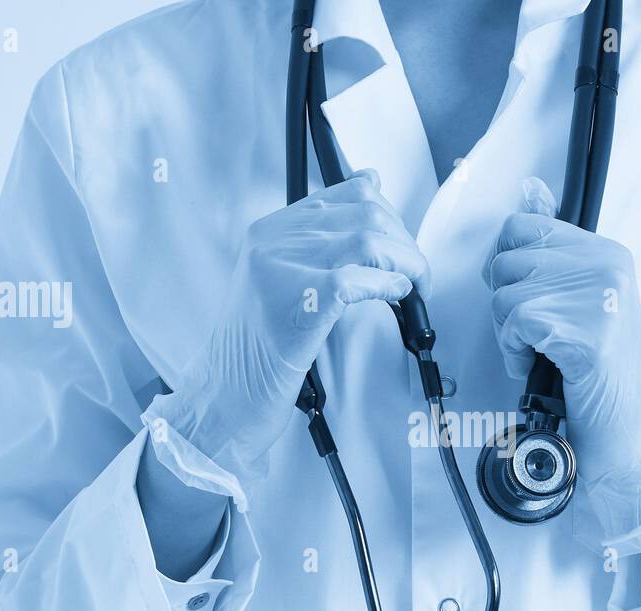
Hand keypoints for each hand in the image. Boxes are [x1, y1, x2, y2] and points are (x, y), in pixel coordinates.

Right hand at [156, 169, 429, 482]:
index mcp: (270, 230)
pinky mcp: (294, 304)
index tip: (403, 249)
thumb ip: (322, 243)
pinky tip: (397, 299)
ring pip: (368, 240)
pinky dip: (388, 286)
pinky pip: (357, 279)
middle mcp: (272, 241)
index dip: (393, 218)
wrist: (223, 397)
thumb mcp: (282, 283)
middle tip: (417, 277)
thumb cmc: (259, 350)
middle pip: (367, 213)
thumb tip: (372, 183)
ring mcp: (280, 270)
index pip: (351, 192)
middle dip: (406, 244)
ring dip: (407, 264)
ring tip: (415, 290)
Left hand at [484, 177, 640, 550]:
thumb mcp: (579, 302)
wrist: (634, 432)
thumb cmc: (600, 374)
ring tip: (543, 354)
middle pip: (505, 260)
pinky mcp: (585, 331)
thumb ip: (553, 252)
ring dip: (510, 334)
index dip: (506, 265)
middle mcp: (606, 265)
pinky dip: (515, 354)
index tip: (524, 299)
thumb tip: (528, 190)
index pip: (522, 226)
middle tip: (537, 336)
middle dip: (506, 305)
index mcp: (606, 253)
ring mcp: (598, 297)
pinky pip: (515, 324)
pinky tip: (543, 367)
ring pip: (504, 295)